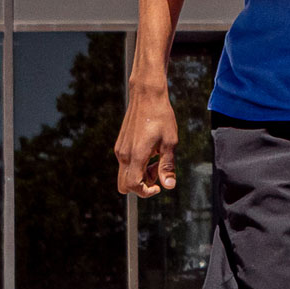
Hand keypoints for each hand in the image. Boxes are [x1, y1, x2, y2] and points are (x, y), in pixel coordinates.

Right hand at [113, 82, 178, 197]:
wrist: (146, 97)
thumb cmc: (161, 118)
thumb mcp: (170, 143)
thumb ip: (167, 166)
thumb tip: (169, 186)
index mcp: (135, 155)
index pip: (132, 185)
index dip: (146, 192)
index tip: (160, 186)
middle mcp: (123, 155)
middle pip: (124, 185)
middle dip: (142, 186)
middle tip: (158, 172)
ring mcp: (119, 149)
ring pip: (125, 174)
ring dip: (141, 174)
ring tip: (157, 158)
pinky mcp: (120, 144)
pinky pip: (125, 163)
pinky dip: (137, 165)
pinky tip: (151, 152)